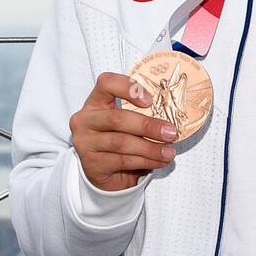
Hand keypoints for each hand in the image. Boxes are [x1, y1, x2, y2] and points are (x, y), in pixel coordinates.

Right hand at [69, 72, 178, 190]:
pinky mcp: (92, 164)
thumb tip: (171, 119)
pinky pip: (123, 161)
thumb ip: (140, 114)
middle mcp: (85, 121)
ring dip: (151, 148)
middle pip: (117, 118)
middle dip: (148, 126)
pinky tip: (159, 161)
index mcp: (94, 102)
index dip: (128, 88)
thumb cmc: (118, 139)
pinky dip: (146, 161)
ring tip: (169, 151)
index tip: (150, 101)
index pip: (106, 84)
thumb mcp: (126, 122)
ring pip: (121, 143)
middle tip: (171, 132)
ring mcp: (85, 143)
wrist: (103, 172)